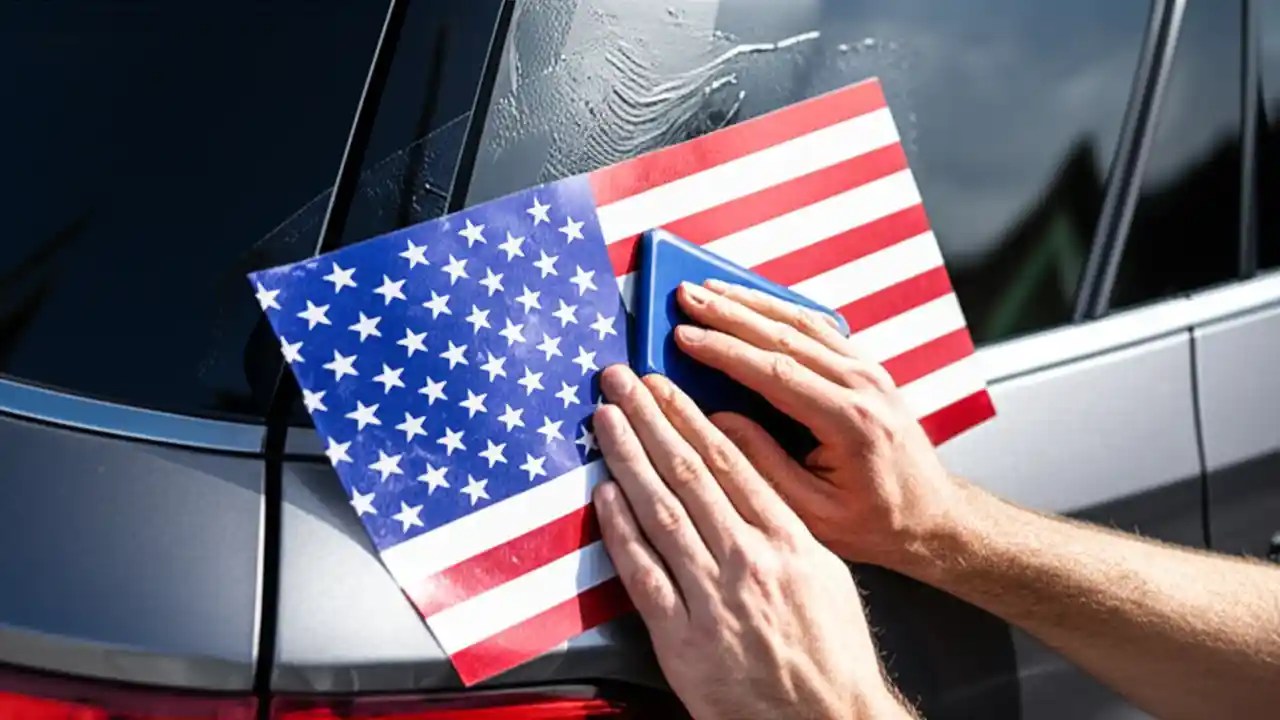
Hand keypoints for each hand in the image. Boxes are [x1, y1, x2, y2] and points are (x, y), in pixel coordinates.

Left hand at [592, 365, 911, 719]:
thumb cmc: (830, 653)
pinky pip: (643, 573)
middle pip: (688, 475)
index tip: (662, 387)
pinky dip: (621, 528)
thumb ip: (782, 522)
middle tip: (620, 382)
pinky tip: (605, 492)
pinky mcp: (682, 639)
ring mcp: (712, 599)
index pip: (730, 462)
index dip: (688, 418)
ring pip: (661, 511)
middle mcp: (748, 561)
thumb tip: (745, 477)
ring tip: (605, 419)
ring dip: (628, 458)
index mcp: (789, 540)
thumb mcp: (826, 572)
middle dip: (649, 420)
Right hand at [672, 280, 970, 574]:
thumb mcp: (812, 511)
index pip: (775, 373)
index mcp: (851, 422)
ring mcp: (870, 372)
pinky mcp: (867, 369)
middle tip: (686, 296)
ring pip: (802, 323)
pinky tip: (752, 301)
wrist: (932, 518)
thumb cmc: (875, 523)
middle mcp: (864, 386)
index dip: (725, 351)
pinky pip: (819, 328)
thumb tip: (715, 421)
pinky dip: (780, 310)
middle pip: (786, 337)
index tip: (684, 335)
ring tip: (709, 289)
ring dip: (751, 303)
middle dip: (729, 313)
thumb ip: (763, 464)